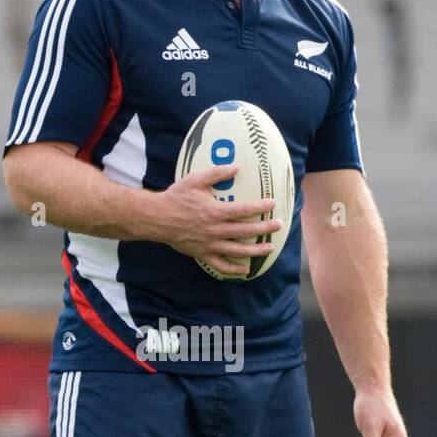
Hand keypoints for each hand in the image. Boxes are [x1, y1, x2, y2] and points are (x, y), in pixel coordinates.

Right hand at [153, 162, 281, 275]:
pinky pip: (221, 265)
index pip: (244, 210)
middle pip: (245, 230)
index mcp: (214, 211)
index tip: (272, 203)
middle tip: (279, 225)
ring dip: (256, 250)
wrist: (157, 218)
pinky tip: (246, 269)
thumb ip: (216, 173)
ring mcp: (209, 245)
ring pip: (237, 250)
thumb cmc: (177, 197)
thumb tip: (236, 167)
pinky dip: (234, 269)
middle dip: (265, 228)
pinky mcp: (202, 254)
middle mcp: (214, 230)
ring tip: (269, 248)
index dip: (260, 206)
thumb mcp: (195, 180)